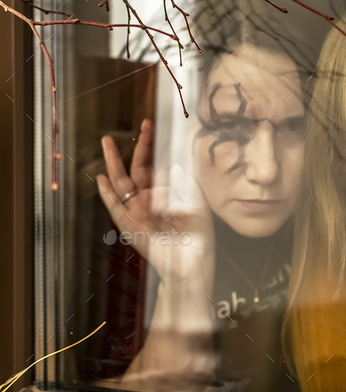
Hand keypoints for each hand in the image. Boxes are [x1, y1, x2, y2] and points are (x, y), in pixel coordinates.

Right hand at [97, 118, 213, 288]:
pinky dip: (107, 193)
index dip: (152, 146)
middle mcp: (147, 200)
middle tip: (137, 126)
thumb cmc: (197, 239)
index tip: (151, 126)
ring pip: (121, 182)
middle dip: (137, 146)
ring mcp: (136, 211)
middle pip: (137, 168)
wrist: (190, 265)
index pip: (154, 165)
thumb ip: (186, 184)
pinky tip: (102, 178)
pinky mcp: (129, 225)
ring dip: (114, 162)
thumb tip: (175, 164)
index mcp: (163, 194)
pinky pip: (115, 207)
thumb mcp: (197, 207)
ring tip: (107, 142)